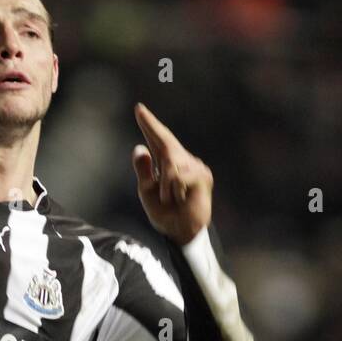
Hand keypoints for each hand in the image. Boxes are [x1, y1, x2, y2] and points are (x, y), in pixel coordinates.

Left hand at [132, 101, 212, 245]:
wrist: (181, 231)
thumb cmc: (165, 214)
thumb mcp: (147, 191)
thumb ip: (143, 171)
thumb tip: (139, 148)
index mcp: (168, 164)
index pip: (157, 141)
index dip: (149, 125)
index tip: (139, 109)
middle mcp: (182, 161)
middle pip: (165, 141)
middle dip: (152, 126)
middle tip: (139, 111)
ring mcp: (194, 166)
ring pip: (170, 161)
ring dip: (165, 185)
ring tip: (170, 200)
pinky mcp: (202, 175)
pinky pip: (179, 174)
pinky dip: (173, 189)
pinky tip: (180, 199)